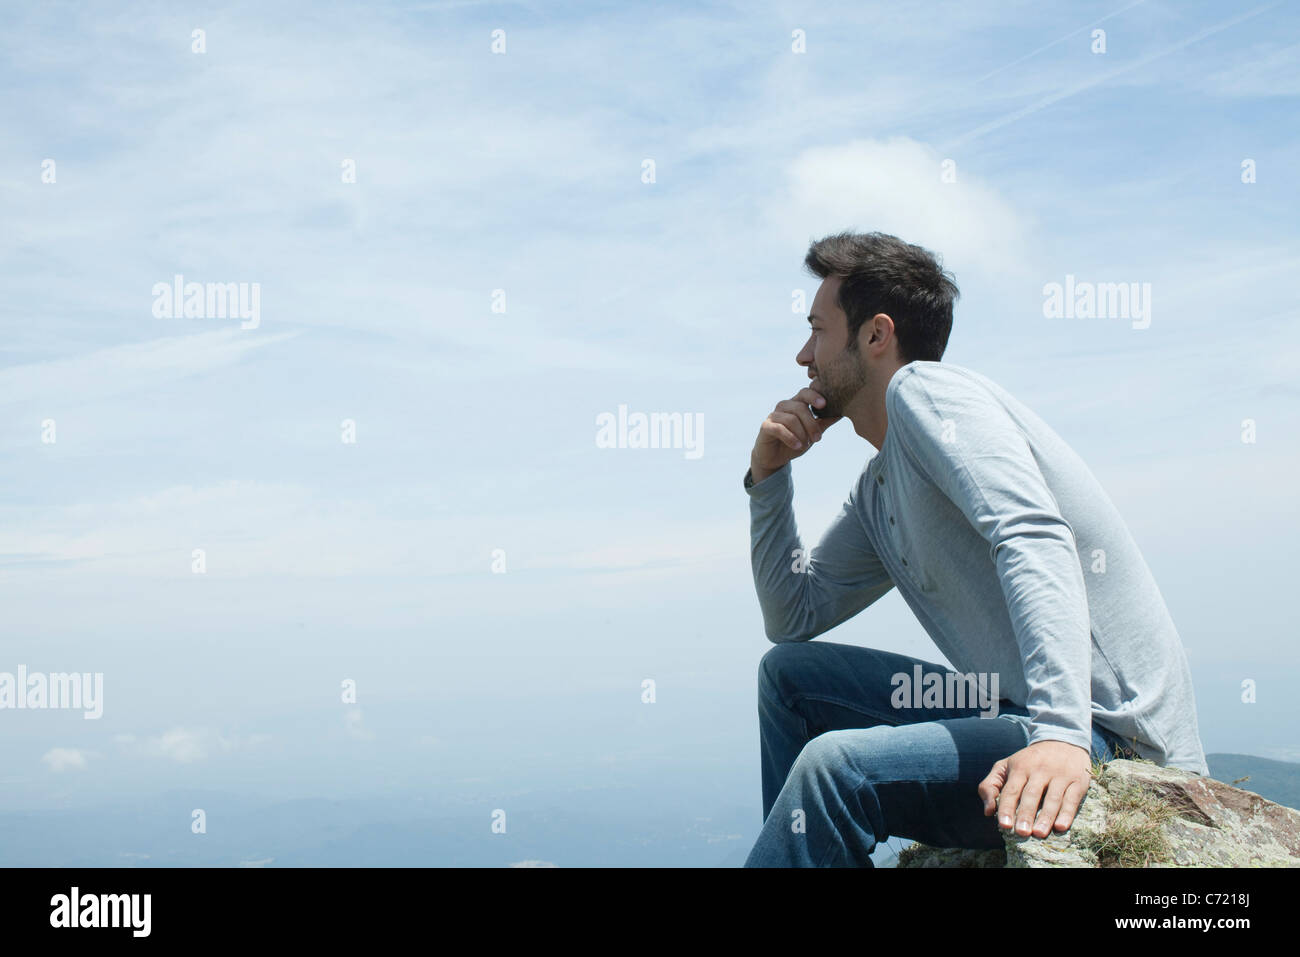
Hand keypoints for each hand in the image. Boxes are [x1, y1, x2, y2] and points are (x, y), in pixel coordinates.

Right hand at [750, 387, 842, 481]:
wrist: (775, 458)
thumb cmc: (794, 442)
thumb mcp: (812, 432)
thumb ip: (824, 422)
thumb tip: (842, 413)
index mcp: (796, 404)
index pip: (805, 392)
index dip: (814, 396)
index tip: (824, 404)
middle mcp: (784, 406)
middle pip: (800, 407)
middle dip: (812, 424)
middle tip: (818, 438)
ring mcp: (774, 415)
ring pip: (791, 419)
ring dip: (802, 433)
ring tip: (806, 445)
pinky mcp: (766, 426)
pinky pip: (780, 428)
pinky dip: (790, 438)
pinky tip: (797, 446)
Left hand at [977, 740, 1091, 837]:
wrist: (1062, 741)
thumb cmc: (1028, 761)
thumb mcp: (1005, 766)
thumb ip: (991, 785)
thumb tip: (988, 811)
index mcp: (1020, 767)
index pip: (1011, 790)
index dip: (1007, 808)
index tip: (1004, 825)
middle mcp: (1039, 770)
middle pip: (1031, 794)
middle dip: (1026, 814)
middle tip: (1021, 833)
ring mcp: (1060, 775)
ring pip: (1052, 798)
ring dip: (1046, 817)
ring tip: (1039, 833)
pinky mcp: (1078, 781)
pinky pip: (1072, 799)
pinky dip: (1067, 813)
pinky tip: (1061, 826)